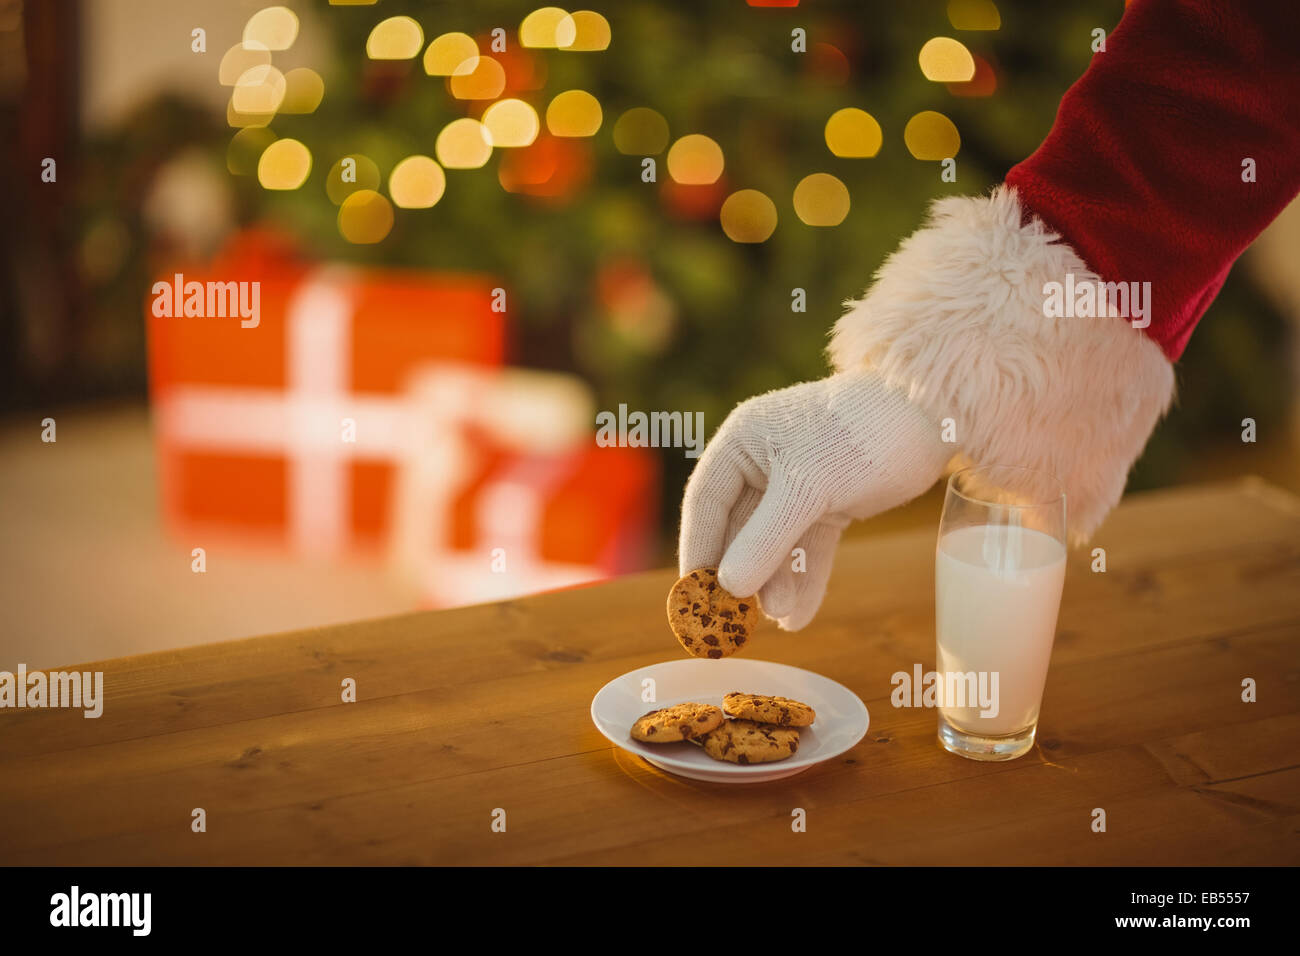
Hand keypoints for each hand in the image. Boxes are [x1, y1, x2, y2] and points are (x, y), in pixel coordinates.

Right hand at [678, 370, 950, 630]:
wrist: (931, 417)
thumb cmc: (861, 434)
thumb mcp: (807, 488)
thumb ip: (765, 538)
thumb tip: (728, 587)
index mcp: (743, 442)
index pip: (706, 501)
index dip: (698, 549)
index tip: (694, 594)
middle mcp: (763, 462)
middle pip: (739, 528)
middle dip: (745, 574)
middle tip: (740, 617)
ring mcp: (796, 484)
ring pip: (776, 543)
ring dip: (776, 582)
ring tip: (782, 618)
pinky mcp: (828, 502)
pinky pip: (808, 547)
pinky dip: (805, 578)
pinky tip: (800, 615)